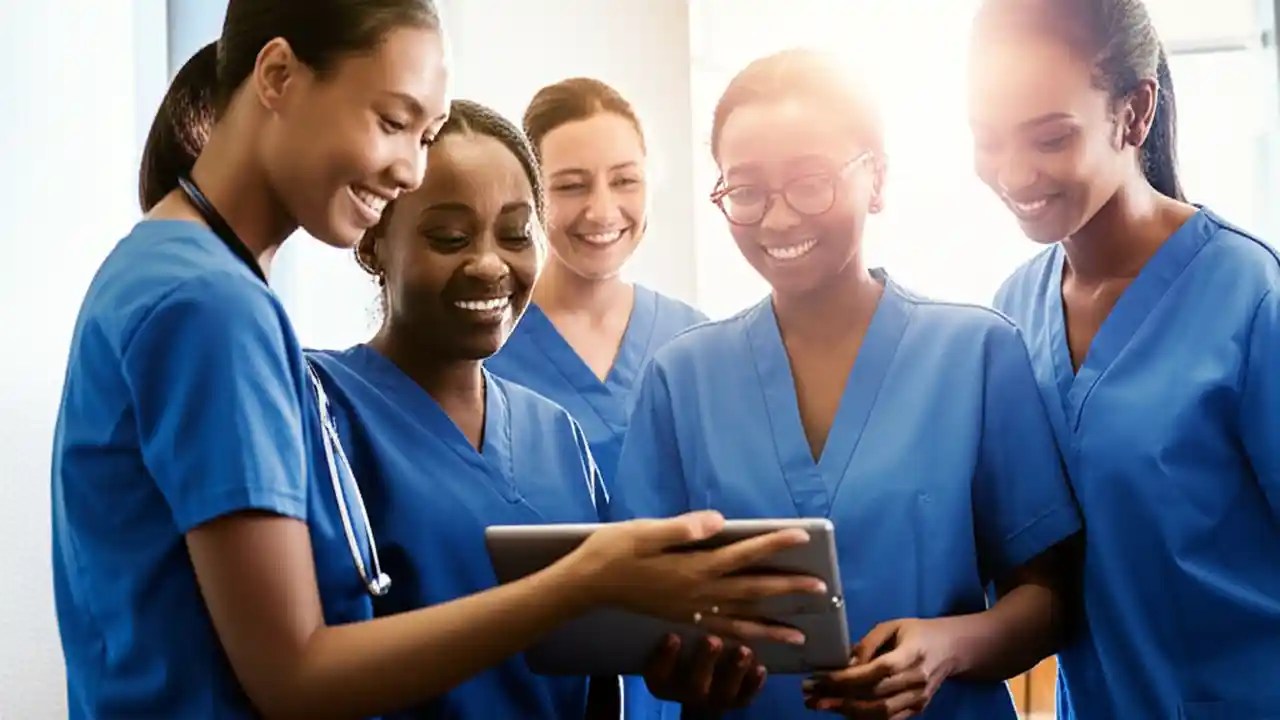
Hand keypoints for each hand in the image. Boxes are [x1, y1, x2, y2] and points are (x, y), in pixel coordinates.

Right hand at [562, 511, 826, 644]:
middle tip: (820, 588)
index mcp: (693, 566)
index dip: (773, 545)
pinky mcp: (683, 616)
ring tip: (801, 632)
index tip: (802, 537)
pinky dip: (744, 636)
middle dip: (787, 589)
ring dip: (773, 624)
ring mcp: (691, 608)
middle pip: (752, 590)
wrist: (586, 584)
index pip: (743, 553)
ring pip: (741, 618)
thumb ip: (682, 527)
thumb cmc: (613, 550)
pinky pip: (722, 629)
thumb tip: (719, 522)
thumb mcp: (644, 530)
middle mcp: (697, 591)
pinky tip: (757, 641)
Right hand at [643, 633, 765, 711]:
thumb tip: (685, 588)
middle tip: (712, 640)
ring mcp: (712, 699)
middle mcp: (686, 693)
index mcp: (662, 680)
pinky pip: (745, 697)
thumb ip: (676, 623)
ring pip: (722, 692)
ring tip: (743, 650)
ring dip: (734, 671)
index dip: (665, 657)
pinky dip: (753, 683)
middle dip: (704, 662)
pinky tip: (760, 667)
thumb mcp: (674, 634)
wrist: (698, 674)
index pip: (658, 673)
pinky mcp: (735, 700)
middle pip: (693, 684)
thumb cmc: (681, 644)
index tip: (672, 635)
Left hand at [801, 618, 958, 718]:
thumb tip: (845, 662)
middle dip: (839, 697)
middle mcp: (917, 679)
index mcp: (913, 653)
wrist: (952, 649)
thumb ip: (868, 643)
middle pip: (876, 695)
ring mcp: (919, 698)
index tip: (821, 678)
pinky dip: (863, 718)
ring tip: (820, 705)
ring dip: (847, 711)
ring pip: (880, 713)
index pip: (878, 670)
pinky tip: (842, 711)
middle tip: (810, 695)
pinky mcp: (918, 709)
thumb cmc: (918, 632)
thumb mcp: (893, 626)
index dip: (848, 677)